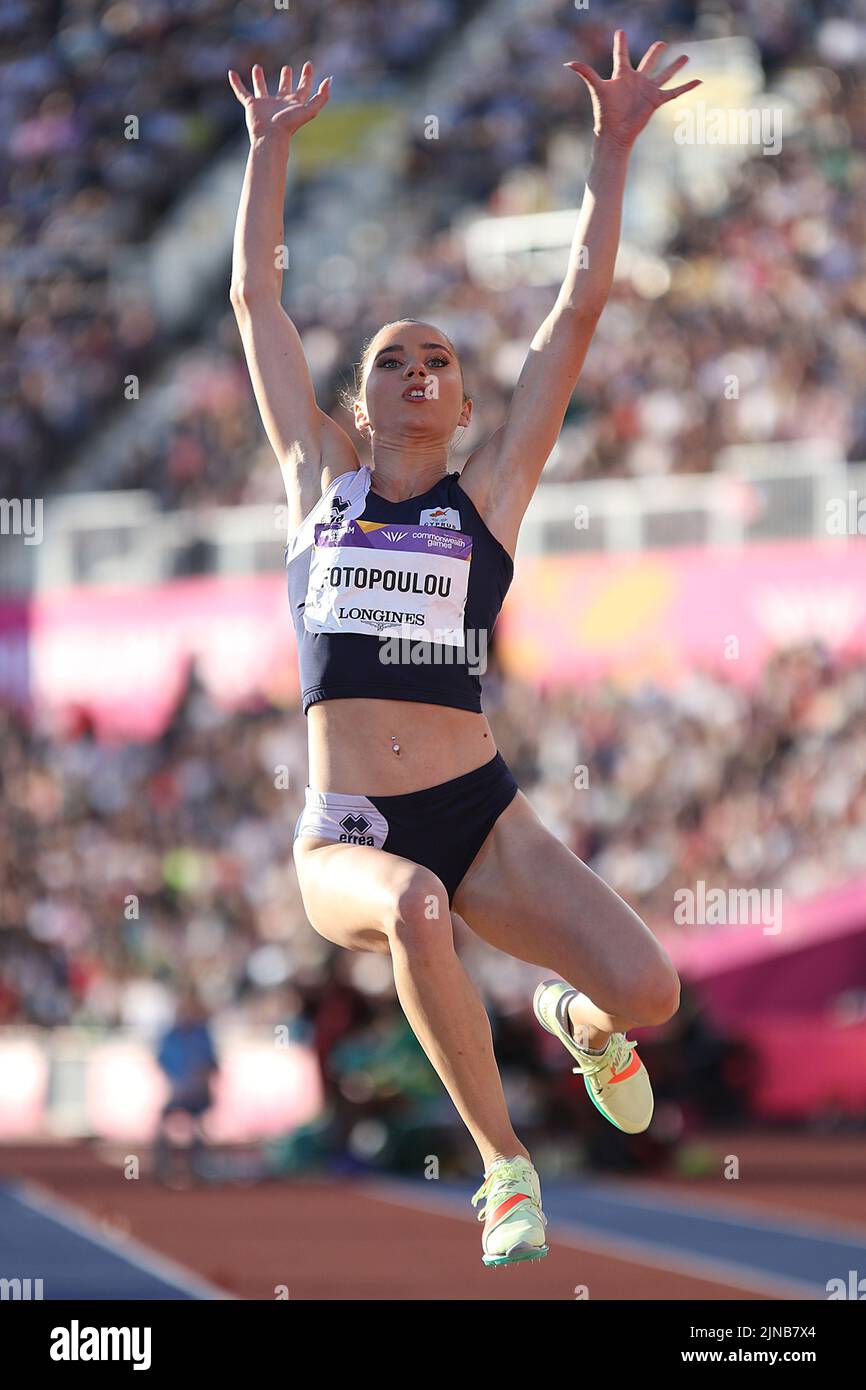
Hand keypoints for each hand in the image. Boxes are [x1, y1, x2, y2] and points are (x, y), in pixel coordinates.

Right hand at [228, 61, 331, 143]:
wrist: (270, 137)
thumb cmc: (289, 125)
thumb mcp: (310, 110)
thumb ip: (321, 97)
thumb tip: (329, 81)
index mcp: (294, 104)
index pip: (303, 88)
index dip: (307, 77)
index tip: (308, 65)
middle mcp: (280, 103)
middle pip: (284, 88)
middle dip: (286, 78)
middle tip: (287, 68)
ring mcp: (264, 104)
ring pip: (261, 88)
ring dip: (258, 79)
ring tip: (257, 67)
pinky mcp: (251, 105)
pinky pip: (242, 92)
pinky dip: (236, 83)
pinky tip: (231, 73)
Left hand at [565, 30, 700, 148]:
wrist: (615, 134)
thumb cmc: (605, 113)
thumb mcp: (597, 88)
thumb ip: (585, 73)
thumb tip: (568, 62)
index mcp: (622, 75)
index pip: (622, 55)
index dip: (621, 43)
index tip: (620, 32)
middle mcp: (636, 81)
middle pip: (649, 61)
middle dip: (656, 52)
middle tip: (662, 43)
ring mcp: (648, 90)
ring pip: (665, 74)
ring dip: (675, 66)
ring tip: (686, 56)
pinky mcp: (656, 100)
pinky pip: (675, 91)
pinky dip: (687, 86)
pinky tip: (699, 80)